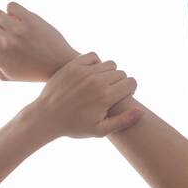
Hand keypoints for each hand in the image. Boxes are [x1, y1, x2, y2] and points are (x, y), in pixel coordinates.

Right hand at [0, 2, 78, 81]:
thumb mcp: (7, 75)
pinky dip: (12, 10)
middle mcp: (7, 43)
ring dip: (1, 18)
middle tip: (3, 34)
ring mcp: (19, 30)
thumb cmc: (32, 72)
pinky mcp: (32, 20)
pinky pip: (11, 6)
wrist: (61, 66)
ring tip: (11, 25)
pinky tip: (19, 18)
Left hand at [24, 53, 141, 138]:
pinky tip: (92, 74)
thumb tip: (141, 112)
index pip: (131, 83)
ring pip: (109, 64)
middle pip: (121, 73)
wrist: (46, 116)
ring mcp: (84, 71)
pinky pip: (94, 56)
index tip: (123, 97)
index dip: (130, 90)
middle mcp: (96, 81)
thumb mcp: (100, 130)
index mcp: (105, 97)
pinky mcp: (73, 65)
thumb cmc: (74, 126)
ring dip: (109, 73)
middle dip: (120, 83)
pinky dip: (96, 63)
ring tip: (101, 84)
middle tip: (110, 93)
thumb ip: (123, 121)